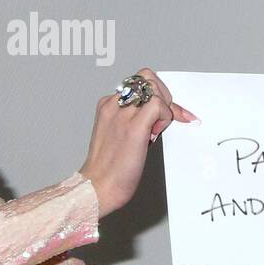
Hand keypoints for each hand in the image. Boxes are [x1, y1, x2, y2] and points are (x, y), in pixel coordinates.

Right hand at [77, 68, 196, 218]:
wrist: (97, 187)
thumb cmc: (108, 168)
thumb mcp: (117, 136)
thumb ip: (133, 121)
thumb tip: (157, 117)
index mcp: (107, 106)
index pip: (137, 84)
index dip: (156, 94)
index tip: (166, 113)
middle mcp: (113, 106)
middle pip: (145, 77)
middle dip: (162, 94)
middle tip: (164, 118)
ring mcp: (122, 115)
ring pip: (152, 87)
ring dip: (164, 104)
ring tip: (157, 127)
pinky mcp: (133, 127)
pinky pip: (157, 104)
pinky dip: (165, 116)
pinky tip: (156, 133)